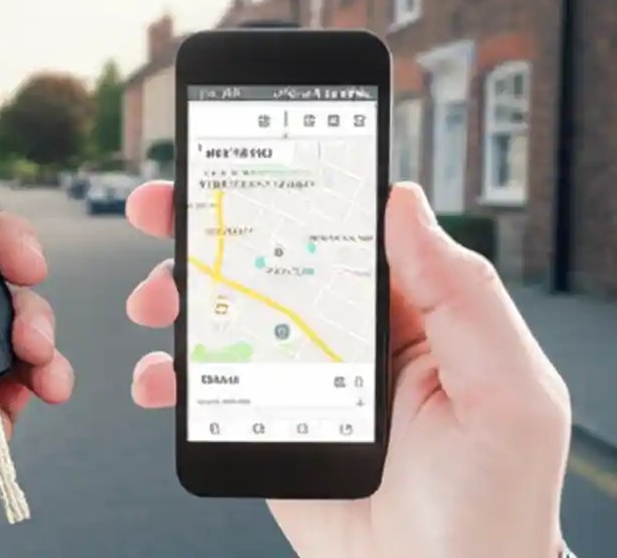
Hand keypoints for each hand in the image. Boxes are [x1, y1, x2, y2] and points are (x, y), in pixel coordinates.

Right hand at [125, 182, 571, 557]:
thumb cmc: (494, 502)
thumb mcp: (508, 392)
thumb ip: (465, 295)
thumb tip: (406, 203)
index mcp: (407, 309)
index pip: (340, 226)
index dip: (285, 185)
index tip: (235, 158)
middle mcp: (345, 333)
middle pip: (265, 259)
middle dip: (204, 229)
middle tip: (159, 210)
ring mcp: (297, 376)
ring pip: (224, 314)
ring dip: (174, 296)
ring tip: (152, 304)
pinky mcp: (260, 421)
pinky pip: (204, 386)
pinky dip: (168, 376)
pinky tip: (159, 380)